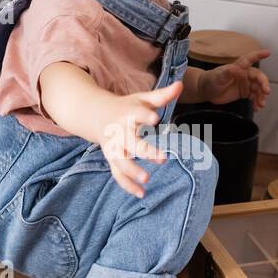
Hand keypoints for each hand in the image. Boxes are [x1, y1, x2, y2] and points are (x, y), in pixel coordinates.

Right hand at [98, 81, 182, 197]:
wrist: (96, 115)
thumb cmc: (126, 107)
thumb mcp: (142, 99)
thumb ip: (161, 95)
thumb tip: (181, 84)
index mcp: (127, 114)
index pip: (136, 114)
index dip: (145, 116)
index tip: (155, 119)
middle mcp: (119, 132)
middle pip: (130, 143)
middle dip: (145, 151)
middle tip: (163, 159)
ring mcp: (114, 147)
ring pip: (120, 161)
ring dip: (131, 171)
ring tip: (146, 179)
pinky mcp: (112, 159)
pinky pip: (118, 175)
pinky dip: (127, 185)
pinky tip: (141, 193)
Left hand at [200, 50, 270, 110]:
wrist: (207, 91)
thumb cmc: (211, 80)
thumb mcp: (218, 76)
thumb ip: (228, 72)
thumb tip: (235, 68)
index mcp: (238, 67)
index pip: (249, 59)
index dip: (258, 55)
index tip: (268, 53)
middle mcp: (244, 74)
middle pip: (258, 77)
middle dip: (264, 84)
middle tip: (266, 91)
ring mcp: (245, 84)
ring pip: (258, 88)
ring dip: (261, 96)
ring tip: (261, 104)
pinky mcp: (244, 93)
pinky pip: (254, 97)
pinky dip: (256, 102)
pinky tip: (257, 107)